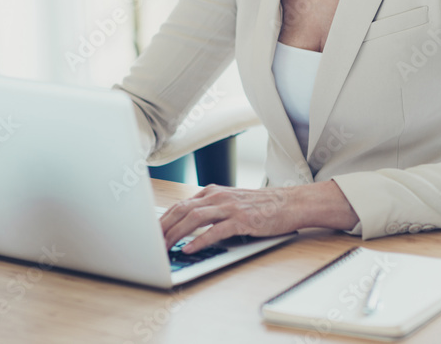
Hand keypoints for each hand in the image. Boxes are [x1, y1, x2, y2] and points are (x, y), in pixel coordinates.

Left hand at [160, 180, 358, 253]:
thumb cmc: (262, 207)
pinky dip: (199, 240)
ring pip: (194, 218)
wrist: (290, 204)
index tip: (150, 233)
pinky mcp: (242, 220)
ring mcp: (230, 207)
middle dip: (163, 226)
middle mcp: (218, 196)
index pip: (181, 204)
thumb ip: (212, 209)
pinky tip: (188, 249)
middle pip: (182, 209)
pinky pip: (215, 231)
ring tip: (164, 248)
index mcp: (214, 192)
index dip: (163, 219)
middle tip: (150, 242)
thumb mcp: (232, 203)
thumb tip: (188, 227)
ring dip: (175, 234)